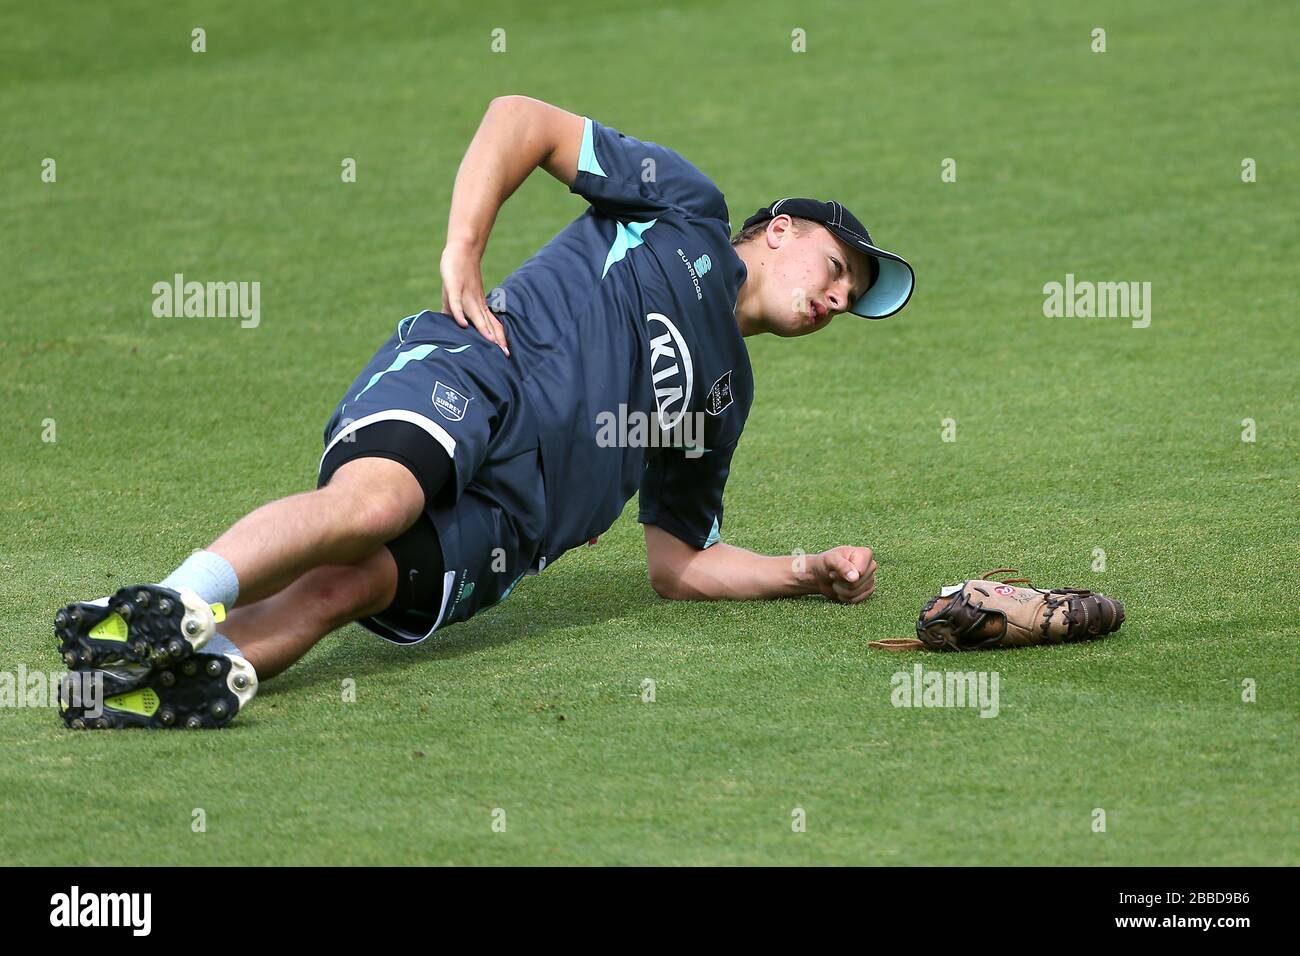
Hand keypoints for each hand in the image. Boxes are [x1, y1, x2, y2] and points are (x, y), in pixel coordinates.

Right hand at [439, 241, 508, 355]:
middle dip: (496, 339)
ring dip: (483, 329)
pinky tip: (462, 325)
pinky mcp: (454, 287)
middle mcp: (475, 303)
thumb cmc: (460, 276)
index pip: (491, 325)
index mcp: (479, 306)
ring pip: (476, 315)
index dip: (498, 339)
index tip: (506, 355)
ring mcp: (465, 295)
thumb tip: (454, 327)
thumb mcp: (458, 298)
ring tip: (491, 344)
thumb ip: (455, 313)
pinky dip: (459, 314)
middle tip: (505, 354)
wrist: (463, 250)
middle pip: (488, 324)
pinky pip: (456, 302)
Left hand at [813, 546, 876, 603]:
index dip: (843, 574)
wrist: (820, 575)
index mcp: (865, 554)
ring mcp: (870, 579)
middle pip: (857, 583)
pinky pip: (858, 599)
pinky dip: (846, 598)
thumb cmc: (825, 563)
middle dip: (841, 583)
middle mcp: (871, 565)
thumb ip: (842, 566)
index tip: (834, 569)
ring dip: (842, 591)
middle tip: (833, 576)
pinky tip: (841, 590)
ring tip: (836, 583)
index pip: (859, 572)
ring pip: (857, 593)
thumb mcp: (829, 560)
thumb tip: (855, 577)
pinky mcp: (867, 590)